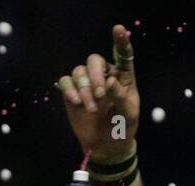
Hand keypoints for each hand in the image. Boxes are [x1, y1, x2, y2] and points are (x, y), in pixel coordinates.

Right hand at [56, 23, 139, 161]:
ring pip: (79, 72)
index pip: (122, 55)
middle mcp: (103, 76)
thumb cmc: (122, 128)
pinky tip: (77, 103)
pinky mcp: (72, 92)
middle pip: (94, 60)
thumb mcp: (128, 115)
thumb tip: (110, 81)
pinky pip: (66, 82)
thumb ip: (121, 97)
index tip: (118, 30)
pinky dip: (70, 90)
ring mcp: (86, 83)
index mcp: (122, 77)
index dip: (120, 41)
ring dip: (84, 89)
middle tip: (100, 94)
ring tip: (92, 109)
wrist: (107, 147)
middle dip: (95, 75)